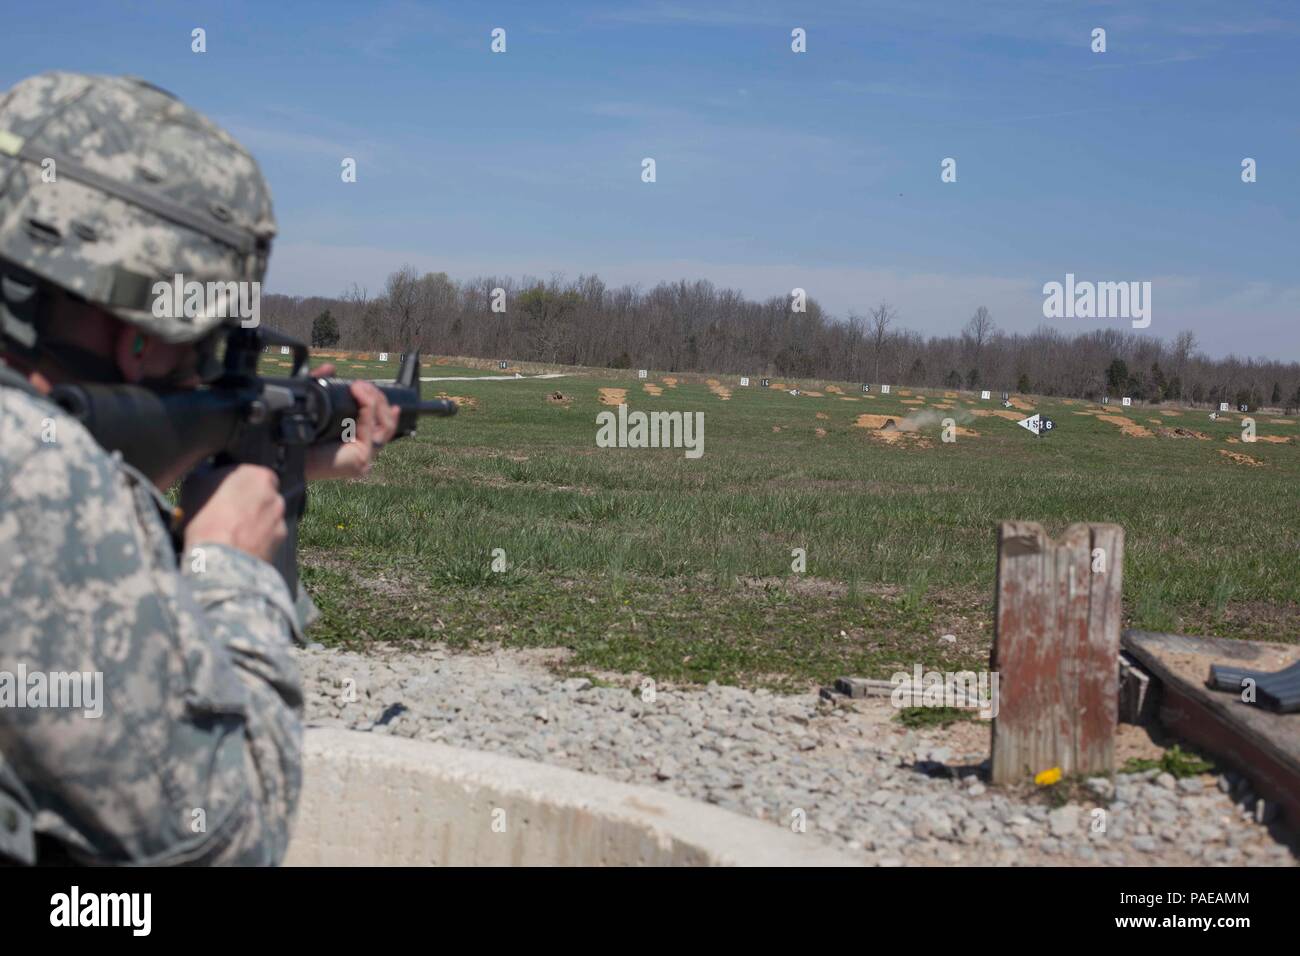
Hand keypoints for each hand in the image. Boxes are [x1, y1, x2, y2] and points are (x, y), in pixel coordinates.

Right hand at [181, 464, 286, 563]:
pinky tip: (241, 547)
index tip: (226, 494)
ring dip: (255, 523)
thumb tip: (209, 475)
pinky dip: (258, 541)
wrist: (220, 558)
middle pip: (263, 496)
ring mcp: (280, 520)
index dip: (238, 485)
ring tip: (233, 535)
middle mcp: (276, 496)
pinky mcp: (280, 543)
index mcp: (258, 476)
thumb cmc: (205, 518)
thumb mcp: (196, 484)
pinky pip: (268, 538)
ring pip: (267, 518)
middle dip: (250, 504)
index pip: (254, 475)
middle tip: (229, 515)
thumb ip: (210, 475)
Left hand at [304, 363, 399, 479]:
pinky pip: (371, 426)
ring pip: (385, 425)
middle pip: (386, 423)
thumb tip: (330, 368)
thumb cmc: (297, 434)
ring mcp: (365, 455)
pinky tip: (358, 392)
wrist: (287, 452)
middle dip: (378, 399)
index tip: (370, 387)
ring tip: (360, 386)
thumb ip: (322, 386)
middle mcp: (363, 450)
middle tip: (363, 384)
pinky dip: (368, 405)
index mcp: (355, 442)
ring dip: (376, 401)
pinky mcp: (362, 456)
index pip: (380, 424)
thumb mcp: (316, 405)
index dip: (382, 405)